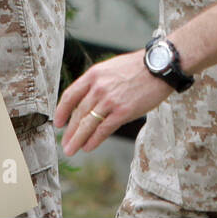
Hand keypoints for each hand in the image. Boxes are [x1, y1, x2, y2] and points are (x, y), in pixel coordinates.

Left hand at [54, 50, 173, 155]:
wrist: (158, 68)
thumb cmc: (137, 68)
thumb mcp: (110, 68)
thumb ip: (97, 83)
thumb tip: (86, 102)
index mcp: (93, 75)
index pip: (70, 95)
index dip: (61, 111)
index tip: (58, 122)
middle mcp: (98, 88)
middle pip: (78, 113)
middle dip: (70, 131)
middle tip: (65, 143)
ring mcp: (110, 101)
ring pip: (88, 124)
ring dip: (78, 139)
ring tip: (72, 149)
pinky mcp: (122, 112)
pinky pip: (103, 129)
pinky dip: (94, 140)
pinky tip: (88, 147)